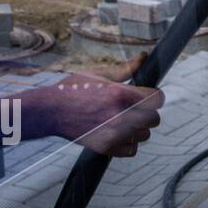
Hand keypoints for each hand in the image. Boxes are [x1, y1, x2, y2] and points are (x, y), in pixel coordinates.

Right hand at [22, 54, 163, 157]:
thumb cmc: (72, 90)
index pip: (157, 99)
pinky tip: (119, 135)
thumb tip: (144, 57)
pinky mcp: (106, 148)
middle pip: (154, 119)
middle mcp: (120, 115)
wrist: (49, 111)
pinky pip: (132, 150)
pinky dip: (128, 144)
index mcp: (121, 94)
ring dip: (138, 129)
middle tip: (135, 109)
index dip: (153, 96)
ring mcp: (113, 134)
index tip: (146, 96)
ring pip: (144, 135)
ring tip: (124, 122)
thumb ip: (125, 69)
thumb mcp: (98, 74)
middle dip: (147, 113)